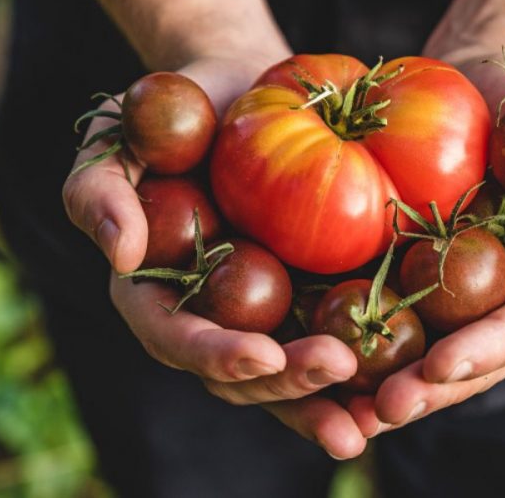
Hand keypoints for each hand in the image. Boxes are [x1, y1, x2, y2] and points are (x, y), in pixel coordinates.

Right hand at [62, 56, 368, 459]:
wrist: (242, 91)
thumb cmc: (171, 110)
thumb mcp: (115, 136)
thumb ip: (97, 191)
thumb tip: (119, 255)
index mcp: (156, 295)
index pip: (176, 339)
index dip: (216, 354)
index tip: (264, 355)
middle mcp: (211, 318)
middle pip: (242, 374)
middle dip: (288, 385)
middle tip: (338, 369)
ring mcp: (265, 313)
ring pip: (292, 376)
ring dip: (331, 400)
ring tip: (378, 413)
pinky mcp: (312, 295)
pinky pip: (337, 337)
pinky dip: (367, 369)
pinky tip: (406, 379)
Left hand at [347, 52, 504, 435]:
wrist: (480, 78)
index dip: (490, 348)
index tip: (446, 364)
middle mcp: (504, 301)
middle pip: (471, 360)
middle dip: (430, 390)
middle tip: (385, 409)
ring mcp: (452, 295)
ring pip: (422, 355)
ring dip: (389, 387)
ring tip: (347, 415)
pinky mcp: (406, 275)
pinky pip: (382, 316)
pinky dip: (353, 346)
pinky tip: (318, 365)